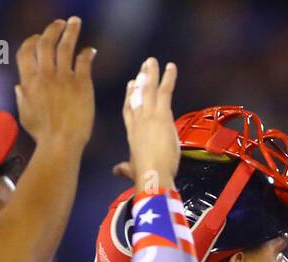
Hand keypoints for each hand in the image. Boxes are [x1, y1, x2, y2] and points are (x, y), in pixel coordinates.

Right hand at [14, 17, 94, 149]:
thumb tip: (18, 85)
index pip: (26, 51)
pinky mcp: (82, 85)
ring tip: (75, 22)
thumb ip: (22, 97)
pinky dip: (87, 53)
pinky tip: (90, 50)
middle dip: (53, 29)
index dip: (32, 41)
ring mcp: (64, 79)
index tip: (38, 37)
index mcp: (28, 82)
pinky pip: (84, 62)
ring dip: (70, 31)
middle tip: (60, 23)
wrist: (61, 143)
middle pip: (46, 43)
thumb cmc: (43, 134)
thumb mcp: (25, 114)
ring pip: (65, 47)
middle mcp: (45, 76)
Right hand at [115, 58, 180, 193]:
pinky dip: (168, 78)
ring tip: (152, 61)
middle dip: (140, 80)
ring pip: (148, 89)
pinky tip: (171, 67)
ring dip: (151, 74)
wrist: (152, 175)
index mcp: (131, 131)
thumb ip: (125, 168)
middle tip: (144, 67)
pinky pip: (165, 91)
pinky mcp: (161, 114)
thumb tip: (116, 171)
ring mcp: (148, 115)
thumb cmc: (143, 175)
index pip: (129, 109)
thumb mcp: (132, 170)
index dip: (130, 96)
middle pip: (137, 95)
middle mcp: (137, 119)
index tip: (131, 84)